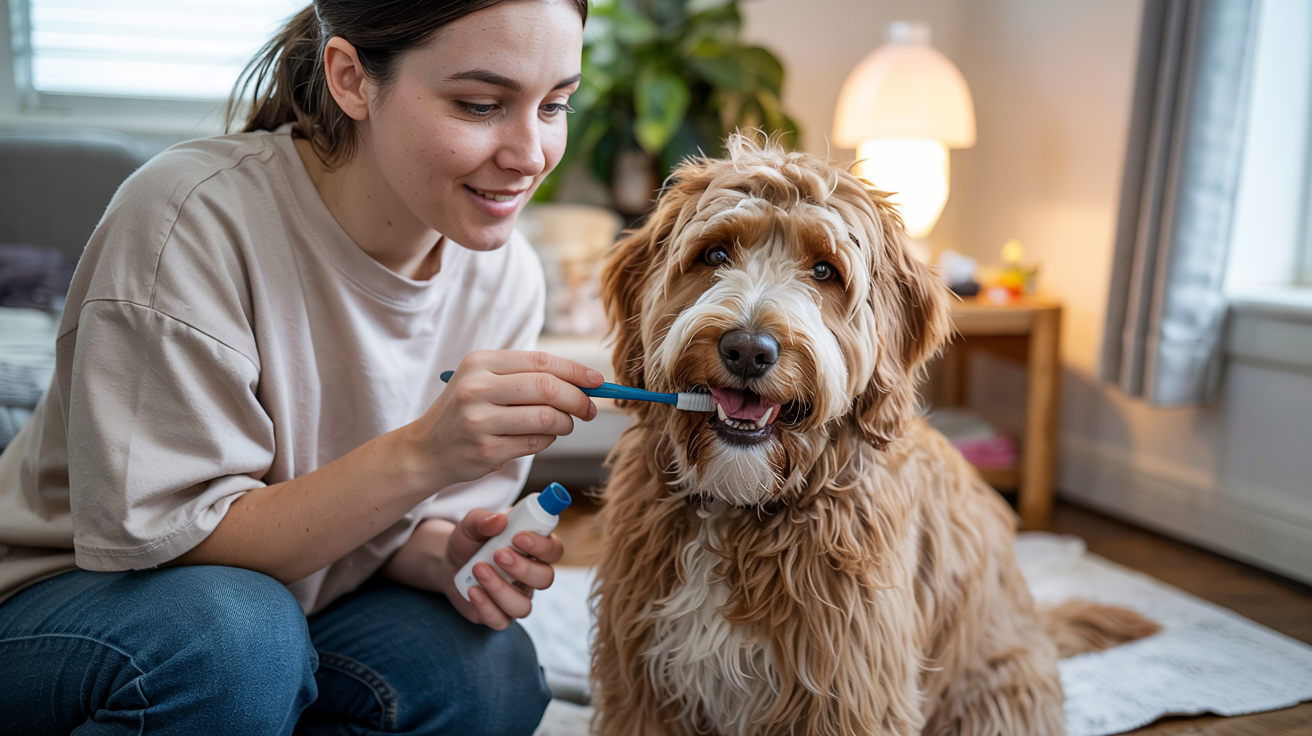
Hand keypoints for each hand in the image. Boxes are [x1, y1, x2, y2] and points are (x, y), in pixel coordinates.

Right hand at [401, 351, 601, 491]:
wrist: (425, 450)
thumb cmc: (466, 412)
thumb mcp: (485, 381)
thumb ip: (526, 376)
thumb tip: (584, 381)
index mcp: (479, 363)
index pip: (541, 361)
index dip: (576, 371)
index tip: (598, 381)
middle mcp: (476, 388)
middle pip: (547, 388)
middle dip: (578, 399)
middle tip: (589, 409)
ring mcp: (479, 421)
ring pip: (546, 418)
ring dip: (566, 423)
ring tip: (564, 425)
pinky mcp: (485, 451)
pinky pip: (535, 443)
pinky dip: (548, 441)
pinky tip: (541, 438)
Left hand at [438, 509, 564, 629]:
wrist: (448, 563)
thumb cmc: (469, 541)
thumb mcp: (471, 524)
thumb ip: (483, 519)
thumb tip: (499, 519)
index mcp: (534, 548)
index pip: (553, 550)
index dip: (542, 546)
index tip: (519, 537)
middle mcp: (531, 575)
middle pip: (545, 579)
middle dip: (524, 568)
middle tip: (499, 554)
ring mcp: (516, 597)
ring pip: (523, 606)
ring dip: (501, 589)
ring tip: (478, 569)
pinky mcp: (498, 614)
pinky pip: (500, 620)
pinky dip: (486, 607)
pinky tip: (472, 590)